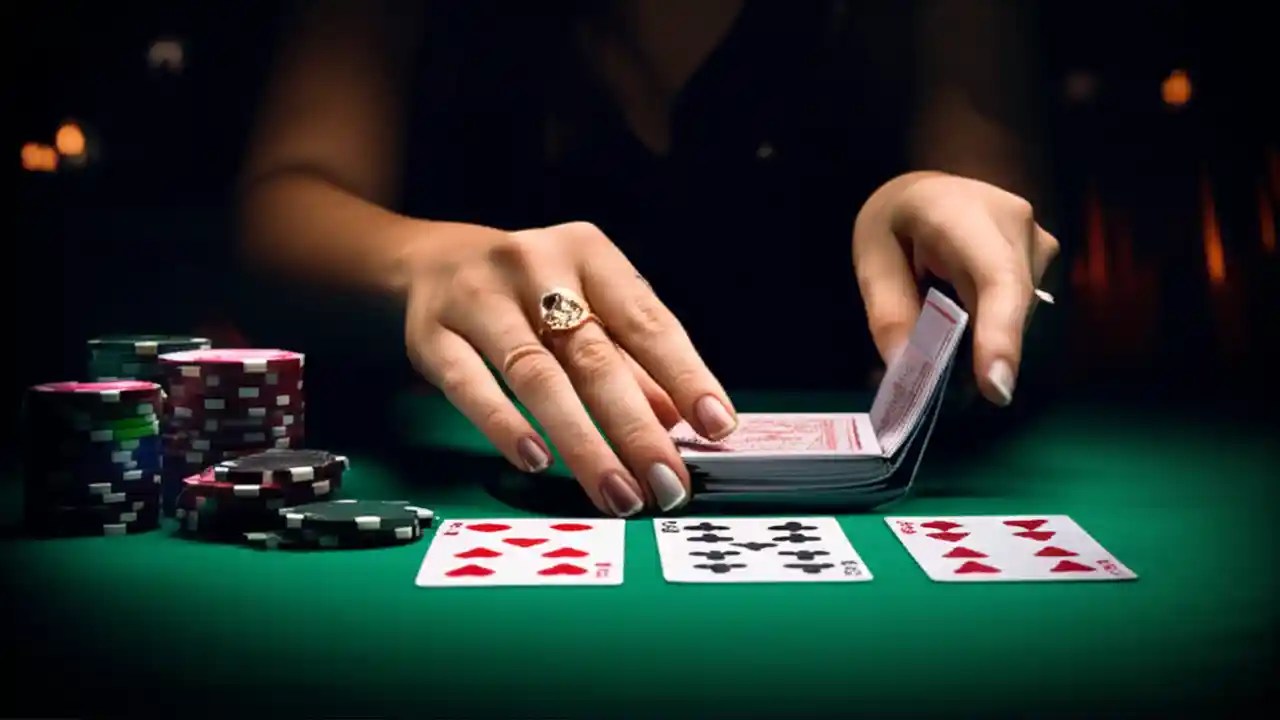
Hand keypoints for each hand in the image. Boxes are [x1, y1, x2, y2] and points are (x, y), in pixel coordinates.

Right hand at [402, 221, 736, 515]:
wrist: (432, 261)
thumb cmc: (531, 291)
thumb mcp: (586, 305)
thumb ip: (629, 362)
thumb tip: (677, 424)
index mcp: (588, 255)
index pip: (646, 321)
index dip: (685, 375)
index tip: (717, 426)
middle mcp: (535, 267)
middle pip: (594, 356)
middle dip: (636, 427)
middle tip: (667, 483)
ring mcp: (479, 299)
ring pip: (538, 376)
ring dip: (583, 442)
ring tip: (617, 493)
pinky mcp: (432, 335)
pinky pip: (472, 385)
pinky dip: (506, 425)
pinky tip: (538, 462)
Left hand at [852, 171, 1058, 405]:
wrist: (929, 192)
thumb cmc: (896, 222)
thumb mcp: (873, 260)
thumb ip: (889, 313)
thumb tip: (908, 368)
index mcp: (961, 213)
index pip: (995, 278)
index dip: (1000, 335)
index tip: (995, 388)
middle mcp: (1015, 224)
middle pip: (1011, 308)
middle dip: (980, 357)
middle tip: (939, 391)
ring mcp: (1038, 242)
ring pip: (1019, 317)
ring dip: (984, 344)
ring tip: (941, 344)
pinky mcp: (1044, 263)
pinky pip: (1020, 312)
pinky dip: (992, 333)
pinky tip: (962, 331)